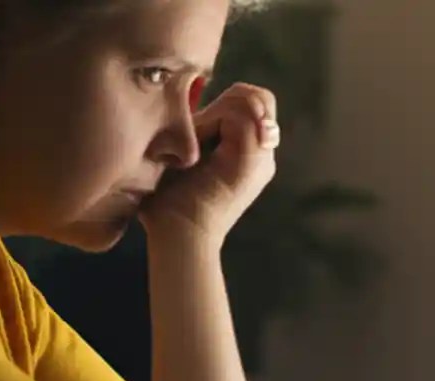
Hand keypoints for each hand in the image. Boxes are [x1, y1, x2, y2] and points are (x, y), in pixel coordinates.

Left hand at [140, 83, 280, 248]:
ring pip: (251, 103)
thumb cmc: (170, 203)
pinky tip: (198, 144)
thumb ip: (195, 128)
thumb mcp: (182, 155)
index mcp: (251, 153)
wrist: (178, 236)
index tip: (198, 125)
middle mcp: (264, 155)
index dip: (229, 99)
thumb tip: (187, 91)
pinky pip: (242, 117)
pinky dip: (215, 121)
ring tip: (197, 144)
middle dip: (224, 103)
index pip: (255, 100)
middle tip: (197, 134)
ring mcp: (262, 159)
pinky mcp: (252, 163)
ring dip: (216, 113)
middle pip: (259, 97)